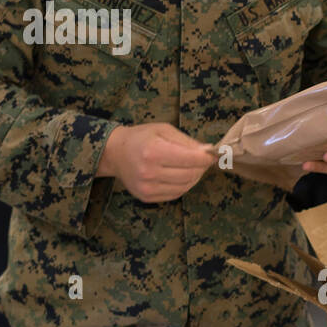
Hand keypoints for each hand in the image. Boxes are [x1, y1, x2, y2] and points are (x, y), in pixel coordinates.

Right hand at [96, 123, 215, 203]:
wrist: (115, 154)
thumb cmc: (141, 137)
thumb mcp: (163, 130)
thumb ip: (186, 141)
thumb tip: (208, 151)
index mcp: (154, 151)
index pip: (191, 159)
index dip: (206, 158)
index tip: (212, 154)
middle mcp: (149, 172)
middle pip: (190, 174)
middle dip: (201, 167)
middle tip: (202, 160)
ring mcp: (147, 187)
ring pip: (185, 186)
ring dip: (194, 177)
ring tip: (192, 167)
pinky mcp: (147, 197)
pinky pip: (175, 194)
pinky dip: (184, 185)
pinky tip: (180, 175)